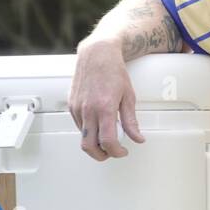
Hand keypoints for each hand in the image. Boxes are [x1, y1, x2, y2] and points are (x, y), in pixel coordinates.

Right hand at [68, 39, 145, 161]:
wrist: (97, 54)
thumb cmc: (113, 71)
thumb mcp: (128, 97)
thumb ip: (131, 121)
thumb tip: (137, 138)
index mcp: (104, 108)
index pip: (108, 141)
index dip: (116, 152)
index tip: (122, 151)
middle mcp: (88, 109)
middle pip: (89, 146)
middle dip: (100, 155)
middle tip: (111, 152)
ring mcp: (77, 108)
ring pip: (82, 136)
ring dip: (95, 141)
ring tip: (107, 134)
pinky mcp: (71, 105)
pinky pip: (79, 125)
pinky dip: (88, 130)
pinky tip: (98, 122)